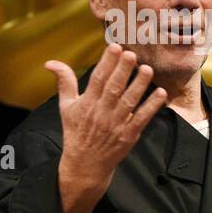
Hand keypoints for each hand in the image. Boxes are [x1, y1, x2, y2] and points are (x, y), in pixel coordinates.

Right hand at [44, 44, 167, 212]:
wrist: (84, 165)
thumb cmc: (76, 132)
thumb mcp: (66, 107)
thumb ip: (64, 82)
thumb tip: (50, 63)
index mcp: (87, 103)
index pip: (97, 79)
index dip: (106, 63)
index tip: (114, 47)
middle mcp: (102, 112)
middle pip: (114, 88)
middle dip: (123, 71)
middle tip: (132, 54)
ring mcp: (116, 124)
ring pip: (129, 102)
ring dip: (139, 85)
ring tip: (147, 69)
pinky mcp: (129, 135)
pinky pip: (142, 119)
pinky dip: (151, 107)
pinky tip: (161, 94)